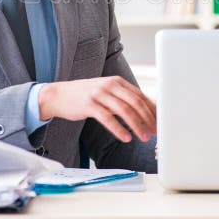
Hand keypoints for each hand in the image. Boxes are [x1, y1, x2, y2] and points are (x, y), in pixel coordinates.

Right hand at [38, 76, 156, 141]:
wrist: (59, 95)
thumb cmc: (85, 95)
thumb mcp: (106, 92)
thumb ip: (122, 99)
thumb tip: (143, 113)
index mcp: (117, 81)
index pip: (140, 95)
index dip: (151, 110)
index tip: (159, 123)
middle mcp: (110, 85)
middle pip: (135, 102)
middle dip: (147, 118)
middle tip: (154, 132)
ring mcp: (99, 94)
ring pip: (124, 110)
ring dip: (136, 125)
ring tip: (143, 137)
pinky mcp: (89, 104)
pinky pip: (107, 118)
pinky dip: (118, 129)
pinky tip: (126, 137)